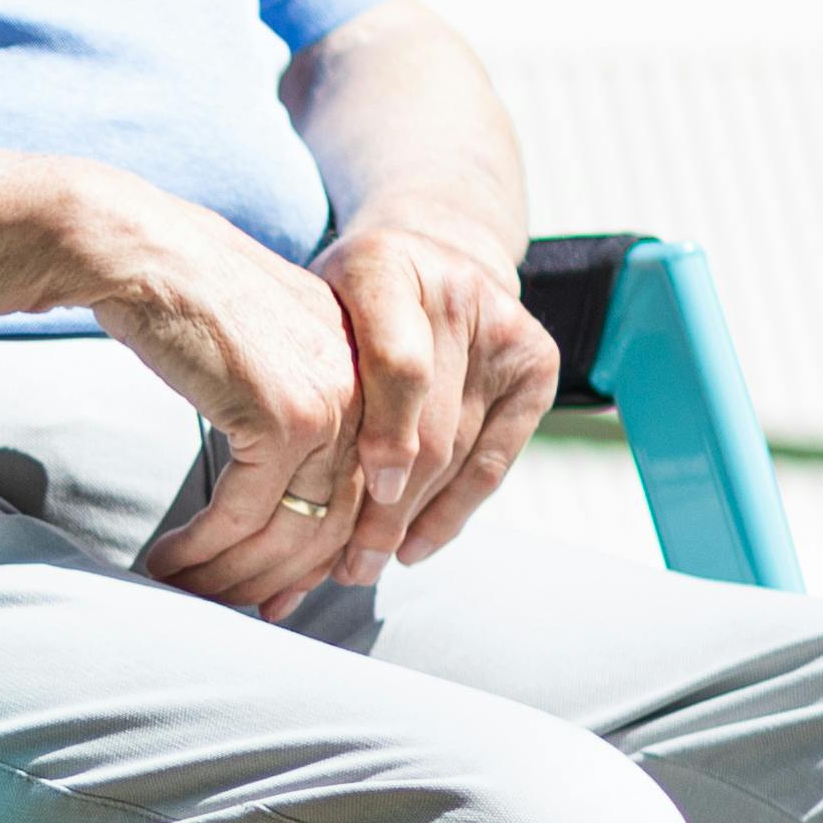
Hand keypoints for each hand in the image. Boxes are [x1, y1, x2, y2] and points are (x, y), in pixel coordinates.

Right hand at [90, 200, 380, 616]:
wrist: (148, 254)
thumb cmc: (196, 304)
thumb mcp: (273, 361)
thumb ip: (303, 421)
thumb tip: (302, 509)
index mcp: (376, 380)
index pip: (364, 498)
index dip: (321, 560)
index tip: (280, 596)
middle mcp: (370, 395)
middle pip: (333, 525)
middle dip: (278, 580)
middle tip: (236, 612)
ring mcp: (332, 406)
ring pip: (290, 530)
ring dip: (232, 574)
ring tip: (189, 593)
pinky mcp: (281, 418)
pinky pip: (243, 514)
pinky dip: (201, 548)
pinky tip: (169, 561)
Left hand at [307, 218, 561, 580]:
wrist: (427, 255)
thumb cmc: (344, 301)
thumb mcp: (304, 312)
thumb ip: (301, 370)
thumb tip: (286, 465)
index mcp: (385, 263)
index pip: (396, 365)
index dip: (383, 437)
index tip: (354, 495)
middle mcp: (456, 289)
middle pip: (428, 427)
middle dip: (381, 508)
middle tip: (338, 566)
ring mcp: (505, 329)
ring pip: (455, 454)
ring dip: (408, 521)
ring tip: (362, 567)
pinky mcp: (537, 366)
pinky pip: (492, 459)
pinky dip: (451, 511)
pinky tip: (413, 547)